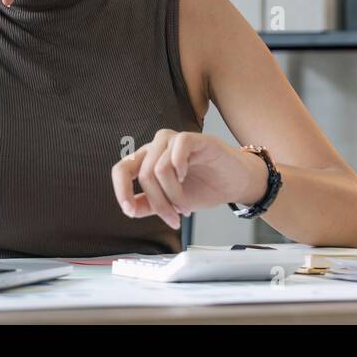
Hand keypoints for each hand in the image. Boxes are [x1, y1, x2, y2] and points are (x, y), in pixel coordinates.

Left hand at [110, 130, 266, 229]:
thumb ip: (148, 204)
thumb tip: (130, 210)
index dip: (121, 191)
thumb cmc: (204, 187)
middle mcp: (158, 146)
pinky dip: (180, 166)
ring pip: (159, 168)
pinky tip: (186, 177)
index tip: (129, 212)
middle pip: (144, 175)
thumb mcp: (170, 202)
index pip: (122, 169)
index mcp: (148, 159)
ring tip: (186, 207)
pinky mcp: (195, 138)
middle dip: (159, 203)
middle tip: (173, 218)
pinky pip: (178, 146)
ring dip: (173, 194)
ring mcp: (175, 140)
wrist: (235, 184)